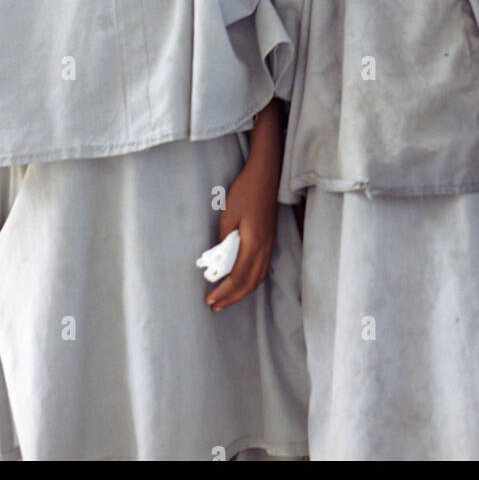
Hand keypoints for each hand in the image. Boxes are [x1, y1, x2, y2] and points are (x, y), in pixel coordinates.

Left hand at [206, 101, 281, 311]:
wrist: (266, 173)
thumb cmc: (245, 191)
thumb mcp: (228, 214)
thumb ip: (224, 240)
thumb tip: (218, 260)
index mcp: (254, 243)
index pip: (238, 277)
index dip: (223, 292)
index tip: (209, 301)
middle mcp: (265, 248)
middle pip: (250, 283)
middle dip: (232, 298)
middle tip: (214, 306)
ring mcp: (270, 244)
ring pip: (258, 277)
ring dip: (241, 291)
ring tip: (226, 298)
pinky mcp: (270, 239)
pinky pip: (261, 268)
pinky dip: (250, 280)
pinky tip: (240, 280)